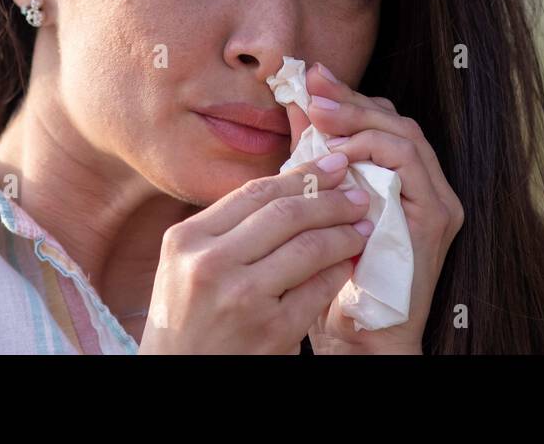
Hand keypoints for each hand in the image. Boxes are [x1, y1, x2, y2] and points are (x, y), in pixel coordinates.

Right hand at [137, 152, 372, 353]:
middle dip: (330, 199)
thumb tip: (291, 186)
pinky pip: (318, 288)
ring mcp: (242, 298)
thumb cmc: (187, 320)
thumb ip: (226, 228)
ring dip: (344, 232)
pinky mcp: (272, 330)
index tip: (332, 165)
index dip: (302, 174)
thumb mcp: (185, 265)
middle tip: (357, 194)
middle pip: (286, 213)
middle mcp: (210, 264)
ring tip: (363, 225)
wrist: (179, 377)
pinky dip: (340, 270)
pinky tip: (351, 261)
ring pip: (308, 247)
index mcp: (186, 239)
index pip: (255, 192)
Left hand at [284, 63, 464, 354]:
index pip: (380, 121)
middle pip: (394, 120)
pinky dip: (372, 150)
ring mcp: (435, 199)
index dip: (347, 96)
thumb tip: (299, 105)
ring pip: (404, 134)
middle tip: (313, 85)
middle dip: (351, 98)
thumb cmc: (334, 277)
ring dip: (359, 119)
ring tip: (321, 113)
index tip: (309, 80)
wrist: (359, 334)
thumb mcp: (317, 204)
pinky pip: (407, 165)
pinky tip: (338, 154)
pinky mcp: (435, 215)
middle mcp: (425, 184)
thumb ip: (314, 157)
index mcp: (401, 179)